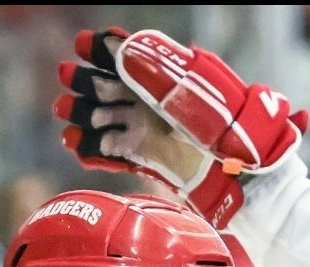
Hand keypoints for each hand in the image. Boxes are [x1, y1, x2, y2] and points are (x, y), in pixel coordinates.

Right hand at [56, 27, 308, 227]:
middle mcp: (153, 105)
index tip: (83, 43)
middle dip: (85, 81)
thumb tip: (122, 49)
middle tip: (66, 77)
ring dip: (81, 113)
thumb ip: (161, 71)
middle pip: (109, 88)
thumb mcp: (199, 93)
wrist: (246, 180)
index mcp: (167, 82)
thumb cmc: (233, 133)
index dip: (103, 50)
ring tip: (63, 110)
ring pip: (105, 119)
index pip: (129, 59)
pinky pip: (111, 154)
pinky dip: (90, 150)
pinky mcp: (146, 160)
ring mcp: (147, 132)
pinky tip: (73, 142)